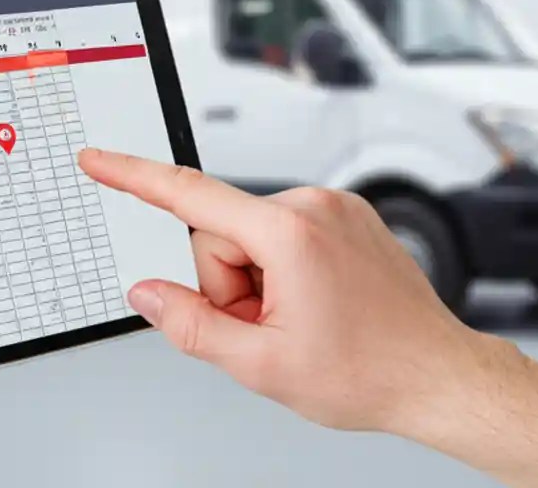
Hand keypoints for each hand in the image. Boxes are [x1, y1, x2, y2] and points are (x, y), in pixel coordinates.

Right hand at [78, 148, 492, 433]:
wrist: (439, 378)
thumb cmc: (371, 373)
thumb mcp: (261, 364)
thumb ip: (190, 325)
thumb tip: (148, 295)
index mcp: (289, 234)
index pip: (189, 196)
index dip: (133, 177)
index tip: (99, 160)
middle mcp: (314, 206)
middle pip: (221, 238)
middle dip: (230, 288)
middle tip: (269, 330)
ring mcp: (335, 209)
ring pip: (251, 241)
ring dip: (258, 284)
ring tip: (299, 323)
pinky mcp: (347, 218)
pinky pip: (284, 238)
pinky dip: (283, 272)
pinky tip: (315, 306)